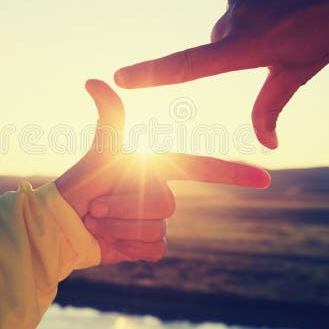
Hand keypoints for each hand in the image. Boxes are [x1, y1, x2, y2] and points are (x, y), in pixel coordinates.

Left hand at [56, 79, 269, 264]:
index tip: (266, 179)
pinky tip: (109, 240)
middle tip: (97, 203)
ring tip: (97, 218)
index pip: (205, 169)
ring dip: (119, 224)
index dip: (235, 174)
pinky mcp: (149, 247)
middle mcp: (163, 193)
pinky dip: (126, 245)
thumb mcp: (100, 150)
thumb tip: (95, 80)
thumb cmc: (81, 182)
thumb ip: (109, 116)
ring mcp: (157, 222)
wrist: (62, 223)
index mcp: (160, 168)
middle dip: (123, 203)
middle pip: (165, 203)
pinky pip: (152, 249)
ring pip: (155, 228)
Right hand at [114, 0, 328, 148]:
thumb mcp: (297, 72)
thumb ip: (270, 108)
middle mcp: (240, 15)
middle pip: (217, 37)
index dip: (153, 74)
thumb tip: (268, 145)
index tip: (121, 78)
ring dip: (249, 12)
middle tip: (279, 31)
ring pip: (229, 10)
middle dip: (238, 40)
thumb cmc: (327, 35)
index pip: (190, 65)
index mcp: (249, 47)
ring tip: (286, 6)